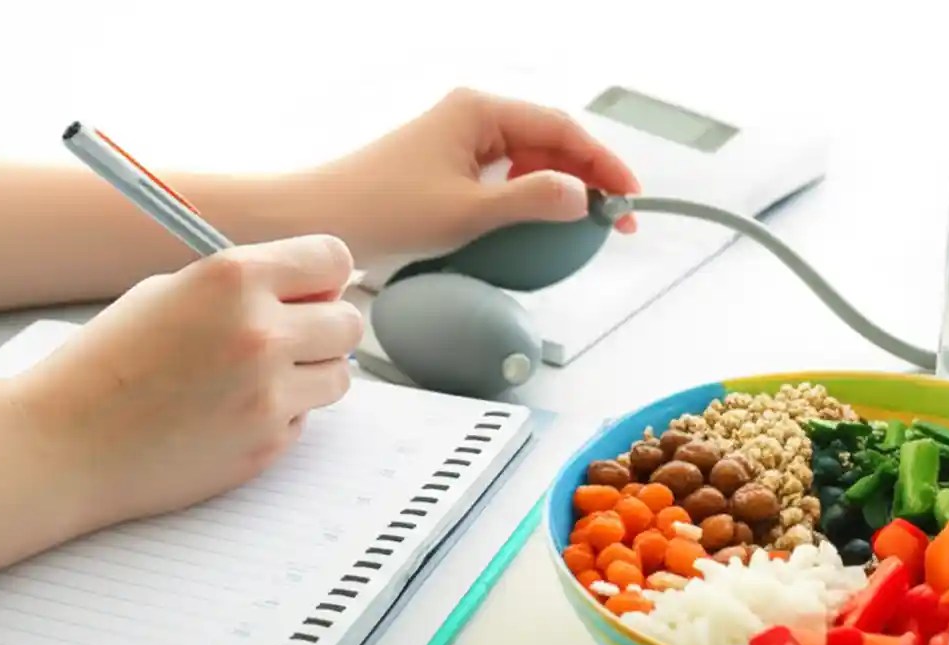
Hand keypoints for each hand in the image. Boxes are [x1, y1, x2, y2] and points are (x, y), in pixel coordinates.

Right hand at [17, 234, 361, 528]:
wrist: (63, 443)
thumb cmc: (109, 364)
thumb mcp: (173, 294)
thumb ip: (248, 287)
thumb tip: (316, 292)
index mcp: (233, 278)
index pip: (334, 259)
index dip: (326, 275)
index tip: (316, 288)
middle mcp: (260, 332)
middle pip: (349, 322)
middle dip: (325, 327)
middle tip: (291, 336)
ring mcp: (268, 392)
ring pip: (339, 375)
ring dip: (311, 374)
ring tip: (257, 378)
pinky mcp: (268, 442)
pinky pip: (304, 419)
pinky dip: (279, 415)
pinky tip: (228, 414)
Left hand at [298, 87, 641, 259]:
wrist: (319, 221)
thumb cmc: (379, 209)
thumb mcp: (466, 213)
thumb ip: (529, 201)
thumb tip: (580, 196)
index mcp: (479, 112)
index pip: (561, 129)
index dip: (603, 162)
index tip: (628, 195)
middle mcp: (472, 119)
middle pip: (550, 142)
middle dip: (588, 178)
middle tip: (616, 219)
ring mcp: (460, 143)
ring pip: (531, 161)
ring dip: (562, 191)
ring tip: (587, 227)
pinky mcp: (450, 169)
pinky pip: (506, 179)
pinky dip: (531, 201)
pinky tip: (540, 228)